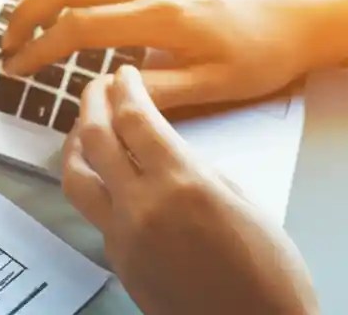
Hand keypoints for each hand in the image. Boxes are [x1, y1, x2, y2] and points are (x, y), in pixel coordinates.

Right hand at [1, 0, 347, 109]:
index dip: (38, 48)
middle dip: (25, 13)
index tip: (16, 67)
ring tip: (31, 17)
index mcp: (162, 17)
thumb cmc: (263, 55)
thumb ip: (155, 92)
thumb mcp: (215, 89)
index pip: (77, 28)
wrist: (303, 12)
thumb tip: (103, 93)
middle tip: (10, 42)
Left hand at [65, 66, 318, 314]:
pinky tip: (102, 175)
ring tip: (83, 127)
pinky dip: (92, 183)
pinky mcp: (117, 261)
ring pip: (76, 177)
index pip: (136, 118)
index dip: (124, 88)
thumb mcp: (245, 204)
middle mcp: (143, 205)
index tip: (123, 73)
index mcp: (183, 182)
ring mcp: (123, 235)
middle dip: (92, 103)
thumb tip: (170, 153)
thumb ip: (200, 171)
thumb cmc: (271, 274)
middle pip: (96, 138)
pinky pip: (93, 211)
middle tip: (96, 86)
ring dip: (75, 144)